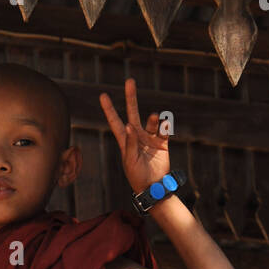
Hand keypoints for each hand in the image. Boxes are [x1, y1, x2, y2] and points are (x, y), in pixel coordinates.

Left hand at [99, 78, 171, 193]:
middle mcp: (137, 136)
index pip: (115, 122)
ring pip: (151, 122)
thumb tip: (129, 125)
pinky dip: (165, 126)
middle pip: (133, 112)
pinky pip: (164, 131)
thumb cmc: (137, 176)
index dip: (109, 109)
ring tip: (154, 117)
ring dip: (152, 119)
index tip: (103, 95)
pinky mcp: (162, 143)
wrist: (153, 187)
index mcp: (125, 141)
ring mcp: (150, 138)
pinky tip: (165, 124)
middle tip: (130, 81)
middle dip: (131, 97)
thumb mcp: (129, 161)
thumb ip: (129, 143)